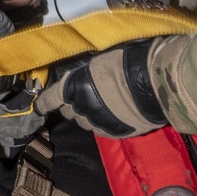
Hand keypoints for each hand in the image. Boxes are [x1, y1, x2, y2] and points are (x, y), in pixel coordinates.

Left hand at [35, 42, 165, 136]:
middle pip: (69, 111)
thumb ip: (83, 76)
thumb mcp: (98, 63)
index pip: (50, 99)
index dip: (45, 103)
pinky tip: (116, 114)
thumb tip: (80, 80)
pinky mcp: (113, 133)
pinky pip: (102, 129)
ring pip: (85, 122)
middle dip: (74, 105)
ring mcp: (97, 123)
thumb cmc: (127, 63)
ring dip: (89, 115)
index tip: (41, 106)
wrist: (155, 84)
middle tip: (87, 96)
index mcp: (73, 88)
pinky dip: (105, 123)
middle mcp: (80, 108)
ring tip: (105, 105)